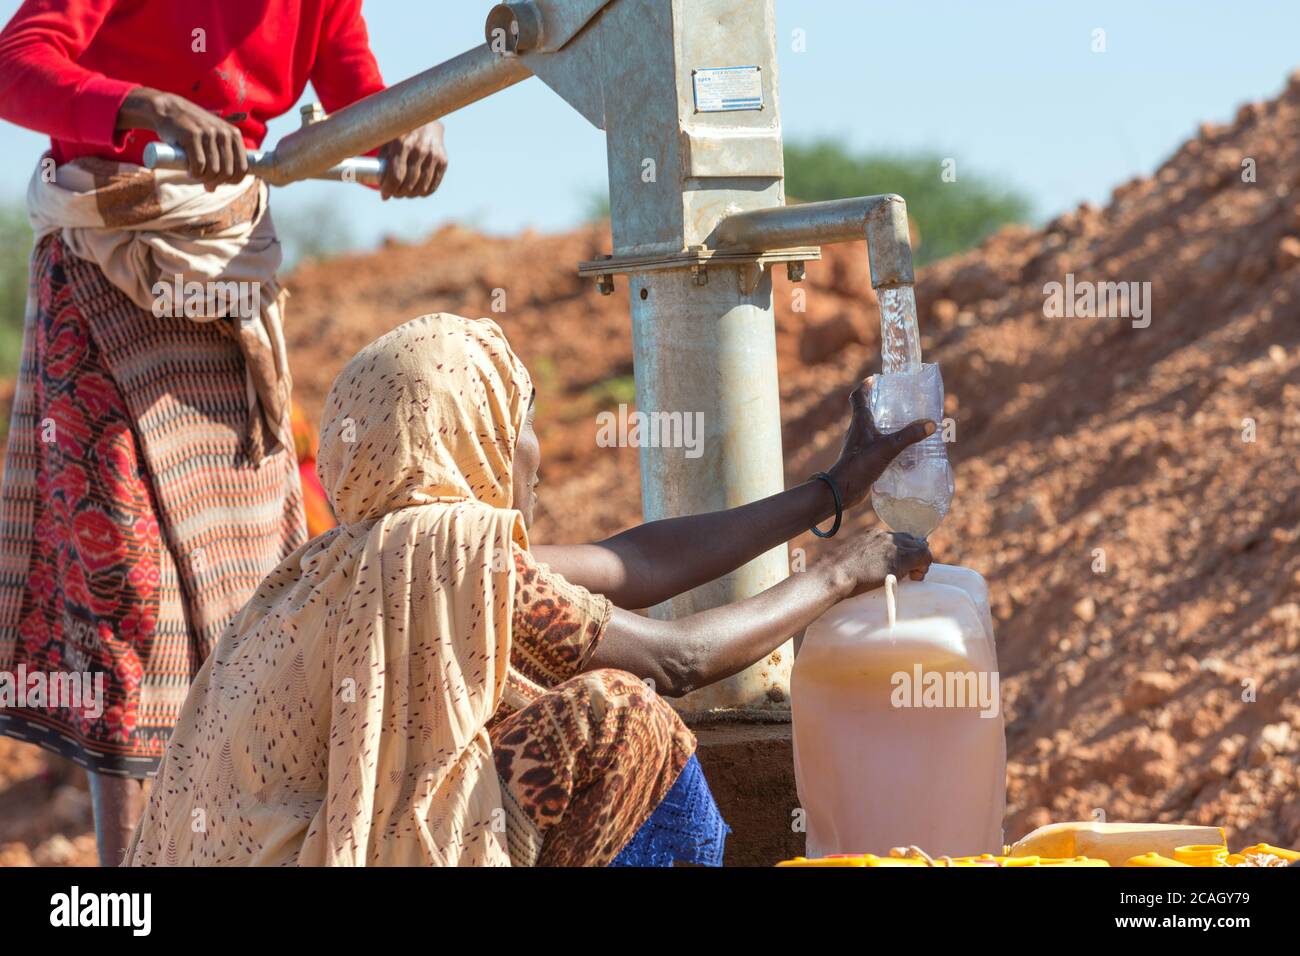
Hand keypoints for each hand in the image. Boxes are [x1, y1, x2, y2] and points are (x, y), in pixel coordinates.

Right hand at [118, 88, 248, 190]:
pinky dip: (194, 174)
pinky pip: (199, 165)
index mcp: (234, 134)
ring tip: (196, 177)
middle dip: (216, 182)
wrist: (167, 109)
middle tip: (206, 184)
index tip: (221, 183)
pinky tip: (190, 172)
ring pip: (213, 170)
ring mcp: (208, 133)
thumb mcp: (213, 136)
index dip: (233, 181)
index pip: (242, 168)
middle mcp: (224, 133)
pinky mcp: (192, 135)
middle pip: (227, 172)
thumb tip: (214, 188)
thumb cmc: (191, 128)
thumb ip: (220, 156)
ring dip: (204, 179)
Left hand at [377, 121, 447, 198]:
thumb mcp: (388, 139)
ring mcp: (433, 155)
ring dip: (410, 194)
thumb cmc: (400, 131)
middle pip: (409, 184)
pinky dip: (424, 192)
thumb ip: (382, 159)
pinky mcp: (443, 160)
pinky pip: (433, 185)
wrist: (425, 118)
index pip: (396, 175)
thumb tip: (377, 182)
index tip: (384, 195)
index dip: (389, 189)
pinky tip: (417, 191)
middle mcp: (420, 148)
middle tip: (393, 193)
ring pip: (421, 187)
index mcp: (402, 142)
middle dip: (398, 193)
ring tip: (404, 192)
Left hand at [826, 377, 934, 508]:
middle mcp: (857, 430)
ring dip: (884, 423)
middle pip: (866, 410)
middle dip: (880, 403)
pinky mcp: (863, 458)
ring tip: (903, 422)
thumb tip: (930, 424)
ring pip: (871, 428)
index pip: (858, 397)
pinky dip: (887, 442)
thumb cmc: (860, 465)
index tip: (875, 379)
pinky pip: (875, 444)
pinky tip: (900, 449)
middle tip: (897, 400)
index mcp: (860, 421)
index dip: (865, 386)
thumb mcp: (888, 448)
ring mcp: (859, 445)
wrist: (842, 490)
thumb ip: (908, 436)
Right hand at [827, 528, 931, 597]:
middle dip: (914, 555)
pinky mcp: (901, 557)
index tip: (902, 565)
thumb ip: (865, 556)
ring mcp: (894, 545)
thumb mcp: (852, 557)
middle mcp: (886, 536)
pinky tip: (916, 577)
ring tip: (914, 576)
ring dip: (920, 562)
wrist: (836, 573)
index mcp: (873, 534)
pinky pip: (924, 556)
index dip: (904, 551)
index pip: (898, 538)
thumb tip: (869, 567)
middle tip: (911, 572)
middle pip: (912, 540)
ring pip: (921, 547)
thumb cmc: (838, 572)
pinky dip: (923, 567)